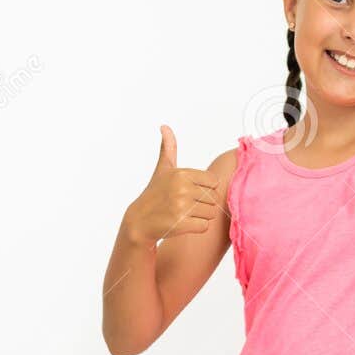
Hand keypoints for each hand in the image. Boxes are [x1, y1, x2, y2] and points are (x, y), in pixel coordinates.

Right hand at [126, 125, 220, 243]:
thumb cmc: (155, 193)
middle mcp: (182, 189)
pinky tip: (184, 223)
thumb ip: (168, 148)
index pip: (214, 182)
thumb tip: (164, 126)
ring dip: (201, 216)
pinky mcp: (181, 224)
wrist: (140, 220)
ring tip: (185, 214)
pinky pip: (204, 226)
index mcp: (181, 174)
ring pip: (211, 213)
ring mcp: (181, 207)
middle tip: (187, 205)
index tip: (192, 191)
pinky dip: (197, 227)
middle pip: (214, 199)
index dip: (206, 188)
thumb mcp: (162, 169)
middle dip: (204, 204)